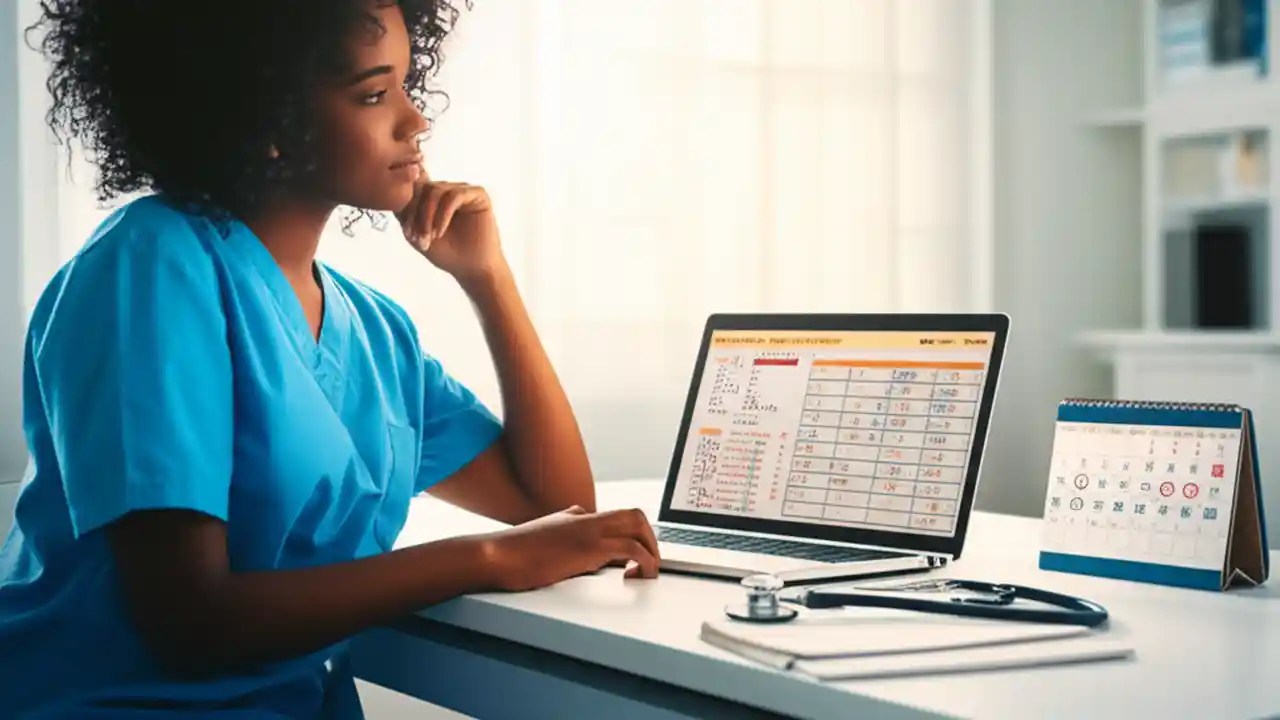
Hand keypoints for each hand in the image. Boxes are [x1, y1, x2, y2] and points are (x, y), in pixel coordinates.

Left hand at [396, 170, 505, 284]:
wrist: (471, 269)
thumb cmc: (446, 253)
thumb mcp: (415, 232)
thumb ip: (404, 211)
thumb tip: (393, 189)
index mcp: (433, 196)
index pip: (413, 186)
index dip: (406, 204)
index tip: (407, 231)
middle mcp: (448, 189)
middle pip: (422, 187)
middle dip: (415, 213)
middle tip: (415, 237)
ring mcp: (463, 190)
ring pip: (436, 190)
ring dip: (428, 216)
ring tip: (429, 238)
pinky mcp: (478, 194)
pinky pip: (454, 195)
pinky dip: (443, 215)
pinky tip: (440, 232)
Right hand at [481, 505, 660, 591]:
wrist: (496, 555)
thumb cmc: (512, 555)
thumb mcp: (542, 543)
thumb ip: (563, 544)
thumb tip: (580, 558)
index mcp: (574, 516)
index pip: (615, 518)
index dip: (631, 537)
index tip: (636, 557)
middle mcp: (585, 518)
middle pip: (633, 515)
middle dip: (649, 537)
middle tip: (649, 562)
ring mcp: (589, 530)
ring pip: (638, 525)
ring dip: (651, 548)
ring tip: (648, 572)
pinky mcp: (590, 547)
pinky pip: (632, 548)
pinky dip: (644, 561)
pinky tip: (637, 576)